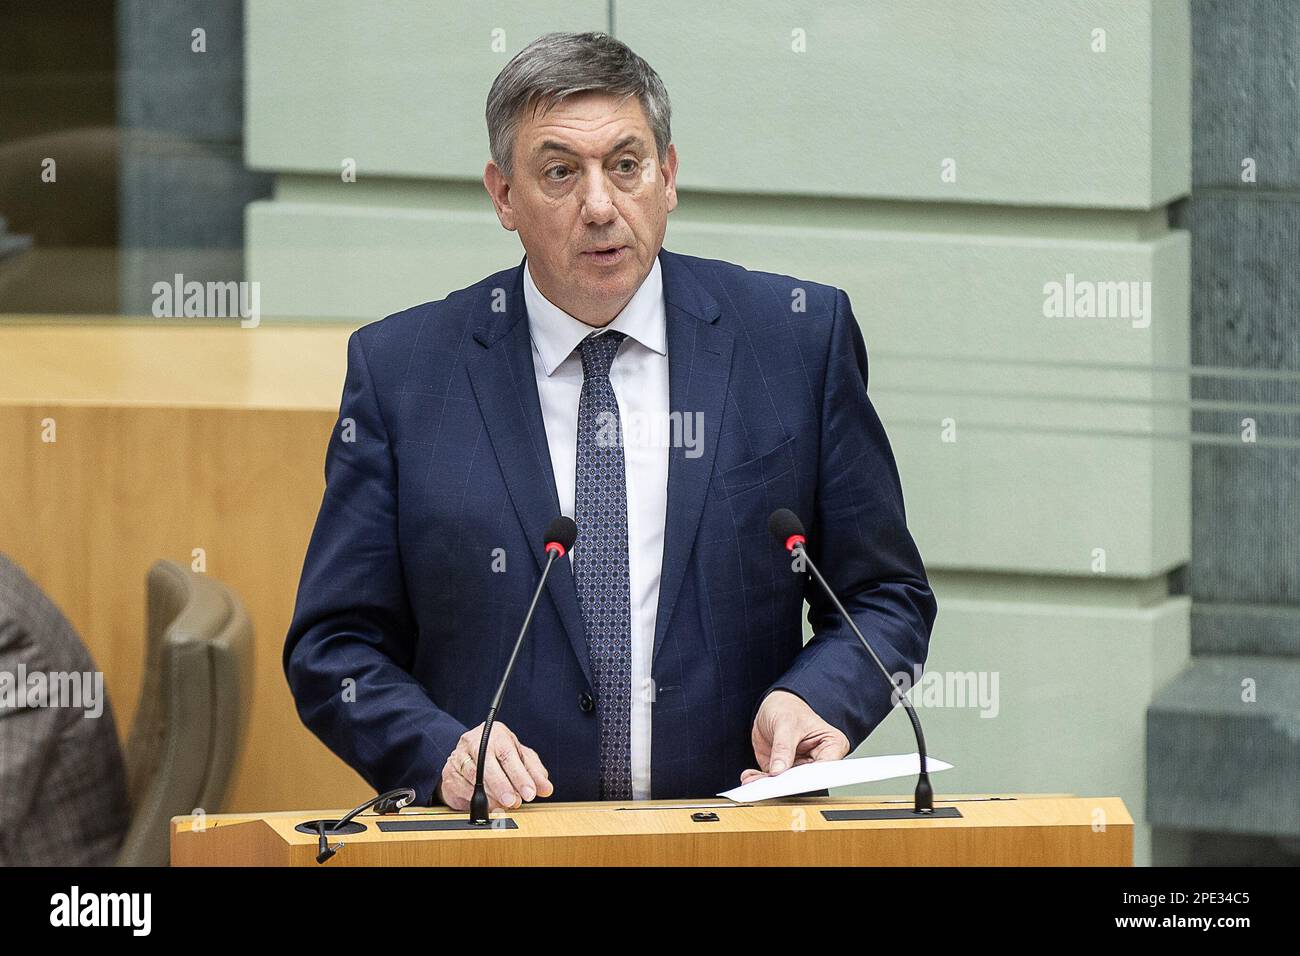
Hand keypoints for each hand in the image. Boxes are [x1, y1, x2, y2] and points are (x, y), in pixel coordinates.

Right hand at [436, 721, 553, 810]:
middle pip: (487, 765)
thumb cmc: (499, 755)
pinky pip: (461, 789)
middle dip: (502, 786)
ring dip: (490, 796)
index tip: (530, 793)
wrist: (469, 754)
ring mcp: (458, 756)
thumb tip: (546, 788)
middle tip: (514, 802)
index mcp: (495, 733)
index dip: (520, 776)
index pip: (508, 754)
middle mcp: (474, 741)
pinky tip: (486, 805)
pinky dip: (474, 799)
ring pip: (472, 778)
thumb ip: (534, 772)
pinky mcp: (448, 773)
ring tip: (503, 806)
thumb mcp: (520, 758)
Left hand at [742, 690, 849, 783]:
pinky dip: (759, 781)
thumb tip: (779, 770)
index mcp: (832, 745)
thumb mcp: (786, 722)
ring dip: (767, 785)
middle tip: (769, 784)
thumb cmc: (788, 708)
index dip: (810, 777)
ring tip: (752, 782)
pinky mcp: (784, 772)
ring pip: (787, 784)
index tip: (792, 780)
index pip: (826, 767)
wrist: (773, 707)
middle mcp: (818, 760)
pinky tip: (749, 777)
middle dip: (785, 784)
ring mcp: (800, 767)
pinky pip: (772, 781)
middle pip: (806, 780)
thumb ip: (783, 747)